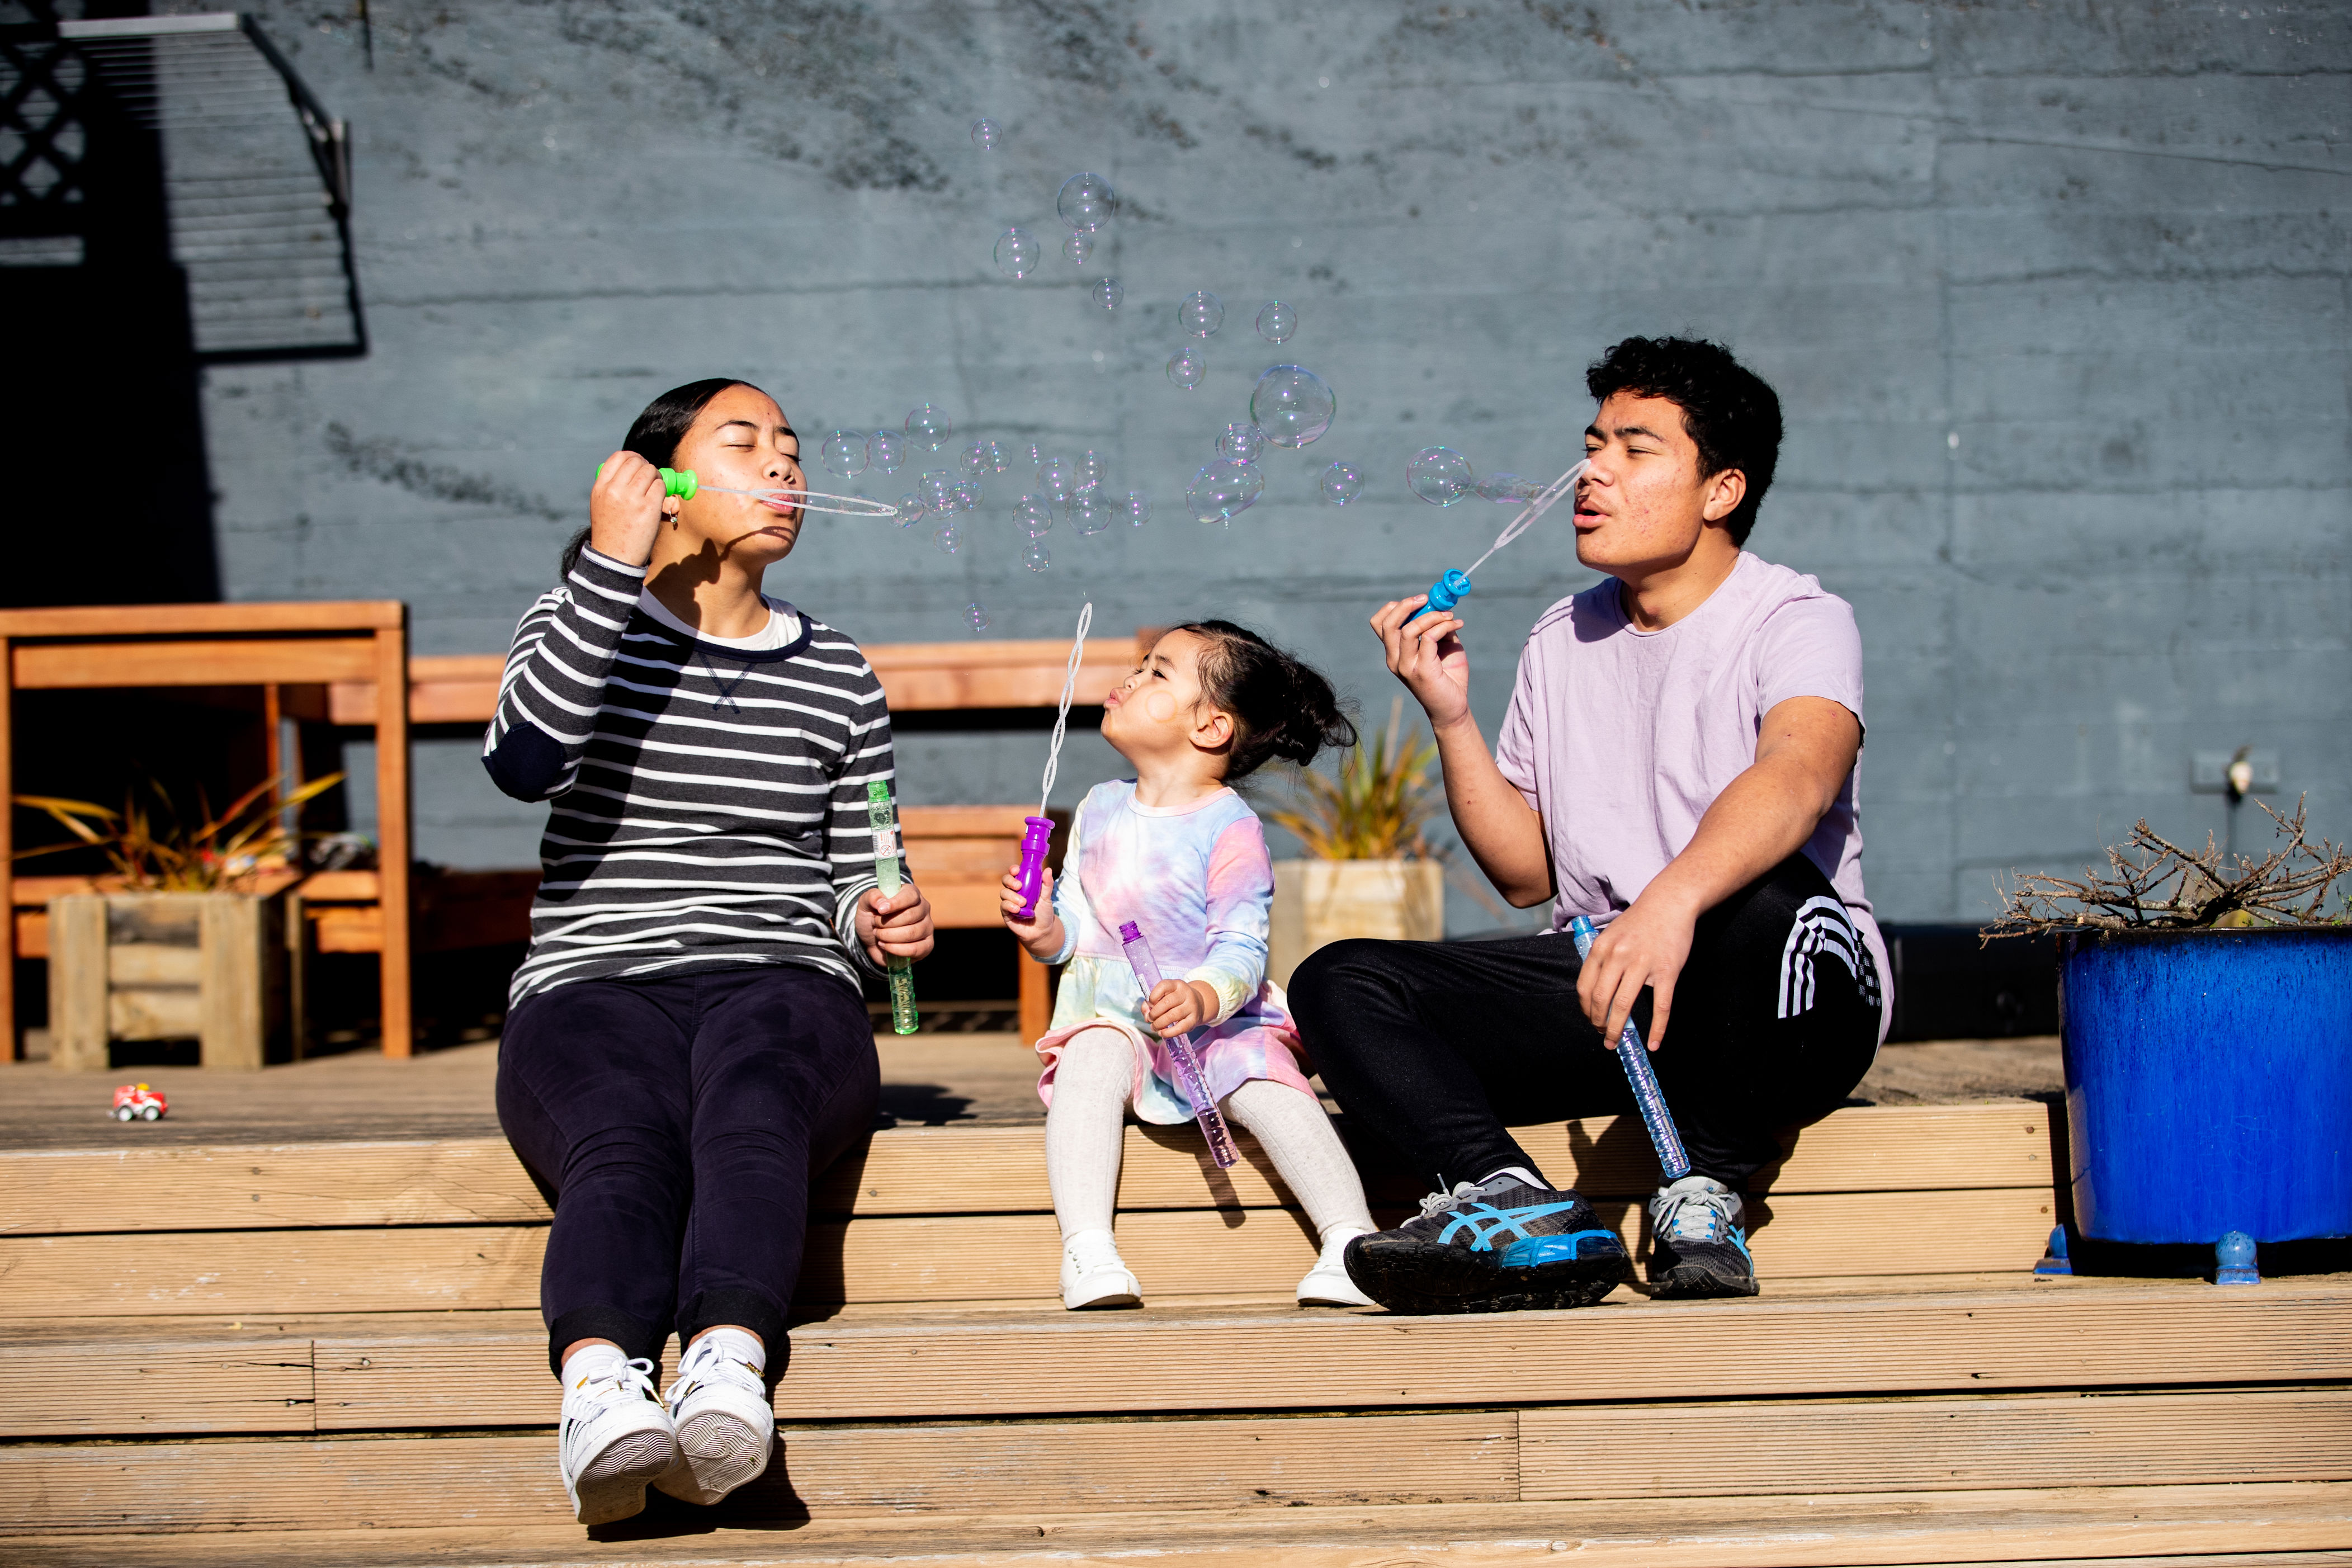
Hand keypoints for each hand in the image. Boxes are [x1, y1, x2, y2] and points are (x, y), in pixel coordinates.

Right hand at [589, 449, 667, 567]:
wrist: (614, 558)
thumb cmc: (611, 531)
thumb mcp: (601, 504)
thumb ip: (612, 485)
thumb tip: (633, 468)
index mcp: (601, 488)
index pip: (618, 457)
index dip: (632, 457)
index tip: (638, 463)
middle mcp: (614, 490)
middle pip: (636, 461)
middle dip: (646, 466)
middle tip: (649, 477)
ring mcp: (631, 498)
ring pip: (650, 471)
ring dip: (656, 477)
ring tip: (654, 488)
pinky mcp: (648, 508)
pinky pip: (661, 486)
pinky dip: (662, 489)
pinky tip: (658, 499)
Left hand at [858, 882, 933, 966]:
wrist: (872, 938)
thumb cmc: (872, 916)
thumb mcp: (866, 903)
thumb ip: (872, 897)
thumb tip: (881, 903)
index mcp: (911, 893)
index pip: (910, 896)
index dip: (896, 903)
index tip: (880, 910)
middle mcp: (923, 909)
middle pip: (910, 916)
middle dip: (887, 923)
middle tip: (875, 924)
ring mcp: (927, 927)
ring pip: (912, 933)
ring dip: (889, 936)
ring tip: (878, 934)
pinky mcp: (927, 945)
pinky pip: (915, 949)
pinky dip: (896, 949)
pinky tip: (885, 946)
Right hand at [999, 864, 1063, 959]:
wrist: (1042, 932)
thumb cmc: (1044, 913)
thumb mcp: (1047, 898)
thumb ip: (1047, 885)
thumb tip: (1048, 870)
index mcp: (1024, 885)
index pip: (1015, 873)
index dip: (1013, 869)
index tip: (1016, 870)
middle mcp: (1014, 892)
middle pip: (1006, 880)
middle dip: (1010, 881)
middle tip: (1019, 886)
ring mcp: (1009, 902)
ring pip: (1004, 893)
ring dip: (1013, 896)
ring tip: (1023, 903)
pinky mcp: (1006, 913)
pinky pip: (1003, 906)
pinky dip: (1010, 906)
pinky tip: (1017, 910)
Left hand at [1144, 978, 1214, 1038]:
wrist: (1199, 1004)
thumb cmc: (1176, 1000)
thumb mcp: (1165, 995)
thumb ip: (1150, 1003)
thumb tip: (1146, 1015)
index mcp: (1176, 984)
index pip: (1163, 986)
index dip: (1153, 997)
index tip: (1150, 1004)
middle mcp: (1185, 994)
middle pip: (1166, 1003)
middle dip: (1154, 1013)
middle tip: (1150, 1019)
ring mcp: (1191, 1007)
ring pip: (1172, 1016)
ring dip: (1159, 1024)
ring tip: (1154, 1027)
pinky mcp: (1194, 1020)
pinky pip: (1180, 1028)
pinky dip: (1168, 1032)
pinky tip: (1162, 1033)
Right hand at [1369, 595, 1471, 731]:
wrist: (1454, 708)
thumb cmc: (1447, 677)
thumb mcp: (1441, 646)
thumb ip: (1436, 627)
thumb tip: (1440, 606)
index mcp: (1394, 653)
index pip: (1380, 624)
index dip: (1395, 607)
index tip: (1417, 601)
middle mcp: (1395, 660)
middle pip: (1388, 624)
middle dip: (1407, 605)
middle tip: (1427, 599)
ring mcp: (1406, 667)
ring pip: (1408, 630)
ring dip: (1432, 616)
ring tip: (1449, 616)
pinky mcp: (1422, 671)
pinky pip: (1430, 637)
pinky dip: (1444, 625)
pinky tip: (1457, 625)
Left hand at [1575, 891, 1698, 1054]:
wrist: (1669, 902)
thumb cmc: (1639, 921)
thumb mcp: (1611, 935)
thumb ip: (1602, 960)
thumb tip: (1596, 992)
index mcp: (1601, 949)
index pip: (1585, 988)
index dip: (1586, 1009)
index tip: (1591, 1020)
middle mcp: (1618, 957)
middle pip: (1601, 1000)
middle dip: (1599, 1023)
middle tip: (1603, 1035)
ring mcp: (1643, 965)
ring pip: (1624, 1006)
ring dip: (1617, 1029)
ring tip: (1616, 1041)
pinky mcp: (1667, 971)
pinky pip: (1661, 1006)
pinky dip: (1657, 1029)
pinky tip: (1653, 1044)